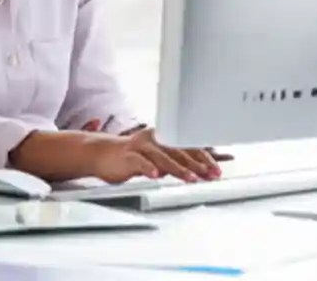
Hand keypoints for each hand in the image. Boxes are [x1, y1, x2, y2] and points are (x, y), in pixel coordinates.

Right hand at [88, 127, 221, 184]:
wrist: (100, 154)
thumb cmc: (130, 157)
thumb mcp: (156, 158)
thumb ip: (174, 162)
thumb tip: (197, 168)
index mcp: (163, 137)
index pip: (188, 146)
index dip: (204, 158)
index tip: (216, 170)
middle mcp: (154, 139)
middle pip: (179, 151)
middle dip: (197, 165)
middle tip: (211, 175)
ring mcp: (141, 147)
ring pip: (163, 157)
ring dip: (179, 169)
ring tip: (191, 179)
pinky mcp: (127, 156)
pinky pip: (140, 162)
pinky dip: (149, 168)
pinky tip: (157, 176)